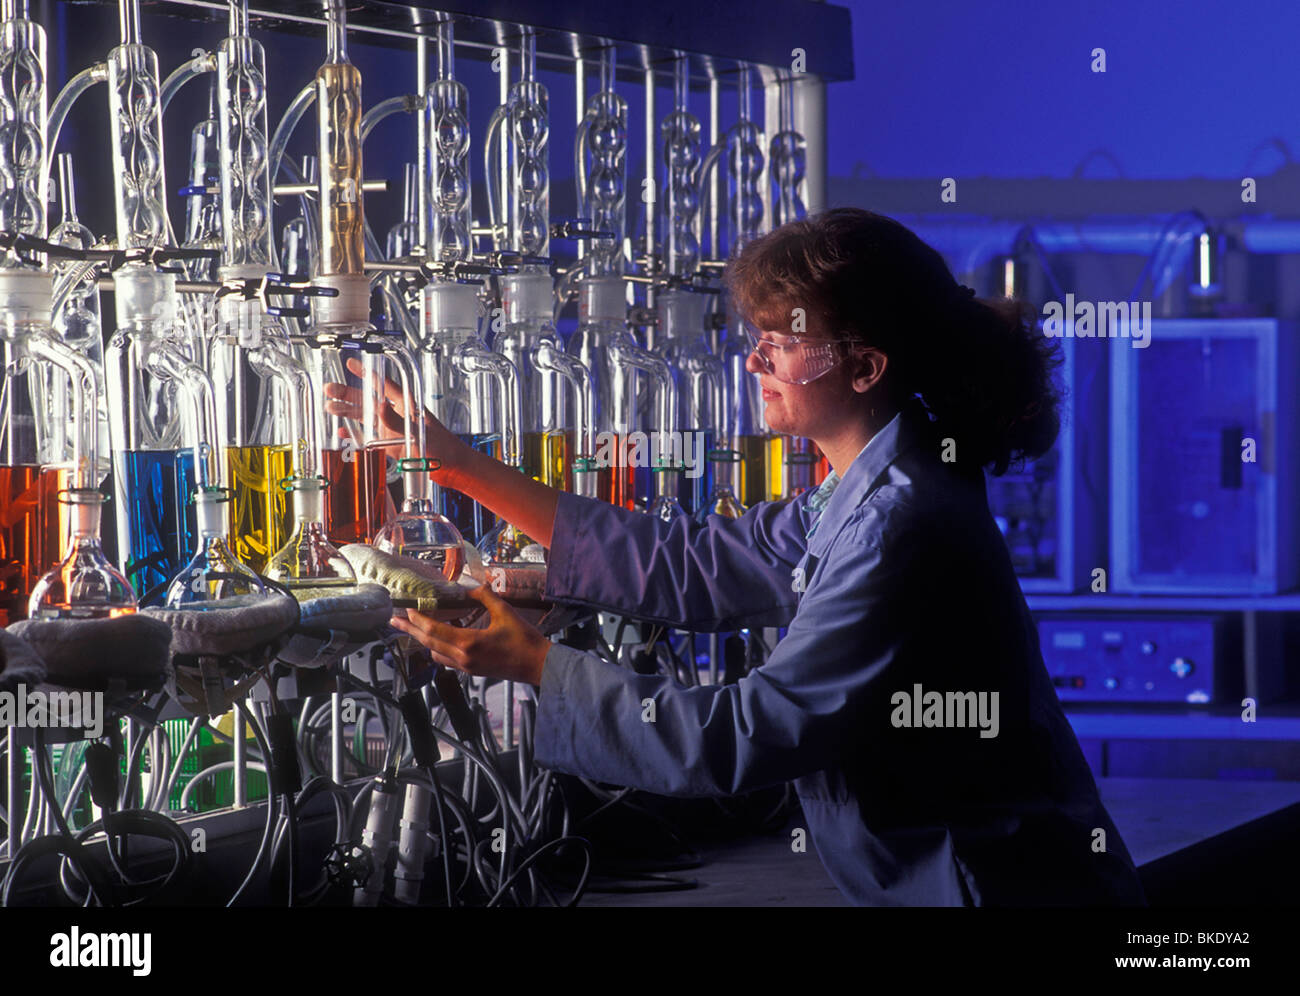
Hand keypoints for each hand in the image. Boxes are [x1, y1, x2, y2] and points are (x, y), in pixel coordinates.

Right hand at [323, 356, 472, 486]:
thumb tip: (379, 407)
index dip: (367, 373)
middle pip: (369, 400)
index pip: (383, 384)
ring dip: (348, 412)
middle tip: (329, 389)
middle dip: (348, 393)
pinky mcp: (393, 446)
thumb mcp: (418, 433)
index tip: (351, 363)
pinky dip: (355, 435)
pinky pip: (370, 438)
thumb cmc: (444, 449)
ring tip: (329, 407)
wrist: (453, 469)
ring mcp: (394, 431)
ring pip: (366, 418)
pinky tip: (343, 432)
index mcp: (408, 406)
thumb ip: (397, 421)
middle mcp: (399, 416)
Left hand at [389, 585, 551, 685]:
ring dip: (424, 640)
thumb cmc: (524, 640)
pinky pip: (446, 659)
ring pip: (435, 653)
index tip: (406, 610)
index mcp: (468, 643)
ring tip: (415, 627)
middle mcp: (463, 657)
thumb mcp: (505, 612)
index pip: (434, 630)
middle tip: (395, 620)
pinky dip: (438, 647)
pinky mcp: (472, 671)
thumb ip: (485, 597)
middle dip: (410, 631)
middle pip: (428, 643)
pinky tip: (440, 638)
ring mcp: (466, 667)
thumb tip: (471, 586)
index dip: (418, 620)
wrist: (538, 665)